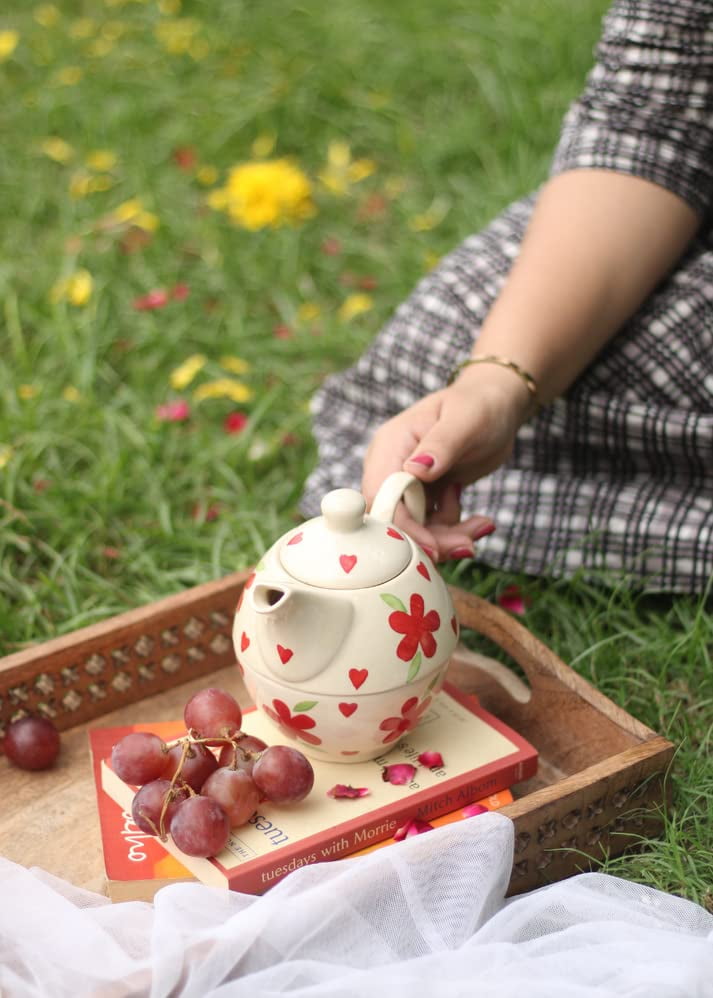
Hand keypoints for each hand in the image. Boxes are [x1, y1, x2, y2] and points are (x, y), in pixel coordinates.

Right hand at [362, 364, 532, 559]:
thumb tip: (414, 471)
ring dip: (448, 538)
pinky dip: (456, 531)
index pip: (381, 496)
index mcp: (391, 446)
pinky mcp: (424, 497)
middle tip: (467, 546)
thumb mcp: (466, 420)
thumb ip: (440, 445)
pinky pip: (433, 527)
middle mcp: (391, 468)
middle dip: (431, 539)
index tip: (432, 547)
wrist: (497, 408)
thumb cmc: (480, 405)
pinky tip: (480, 521)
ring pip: (416, 529)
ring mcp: (407, 485)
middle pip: (395, 520)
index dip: (401, 526)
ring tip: (481, 527)